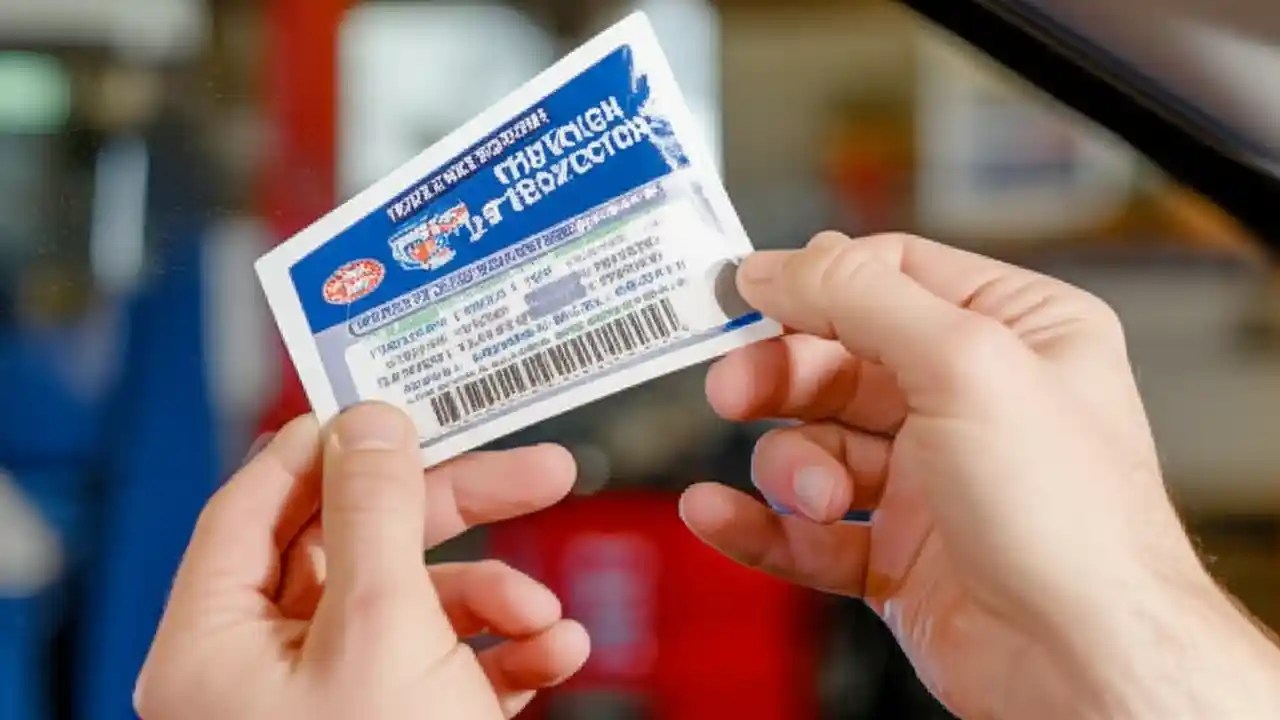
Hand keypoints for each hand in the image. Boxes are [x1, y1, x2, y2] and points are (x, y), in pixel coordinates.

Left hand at [135, 403, 588, 719]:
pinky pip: (446, 660)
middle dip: (460, 513)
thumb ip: (374, 512)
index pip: (260, 500)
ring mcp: (334, 700)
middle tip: (541, 470)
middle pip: (360, 543)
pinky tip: (552, 653)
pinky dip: (502, 651)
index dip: (331, 443)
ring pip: (416, 602)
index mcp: (217, 641)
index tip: (399, 402)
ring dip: (495, 597)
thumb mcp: (379, 629)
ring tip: (543, 616)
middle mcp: (266, 667)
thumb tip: (369, 419)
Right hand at [680, 232, 1279, 717]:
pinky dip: (758, 524)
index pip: (893, 276)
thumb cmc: (1071, 521)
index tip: (746, 294)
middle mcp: (971, 403)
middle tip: (734, 389)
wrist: (1084, 669)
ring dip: (792, 467)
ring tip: (812, 497)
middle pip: (839, 361)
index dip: (815, 283)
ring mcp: (931, 483)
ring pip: (817, 447)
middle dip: (782, 376)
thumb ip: (865, 299)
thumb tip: (781, 264)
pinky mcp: (896, 556)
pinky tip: (718, 515)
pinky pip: (805, 530)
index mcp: (1016, 335)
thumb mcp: (967, 366)